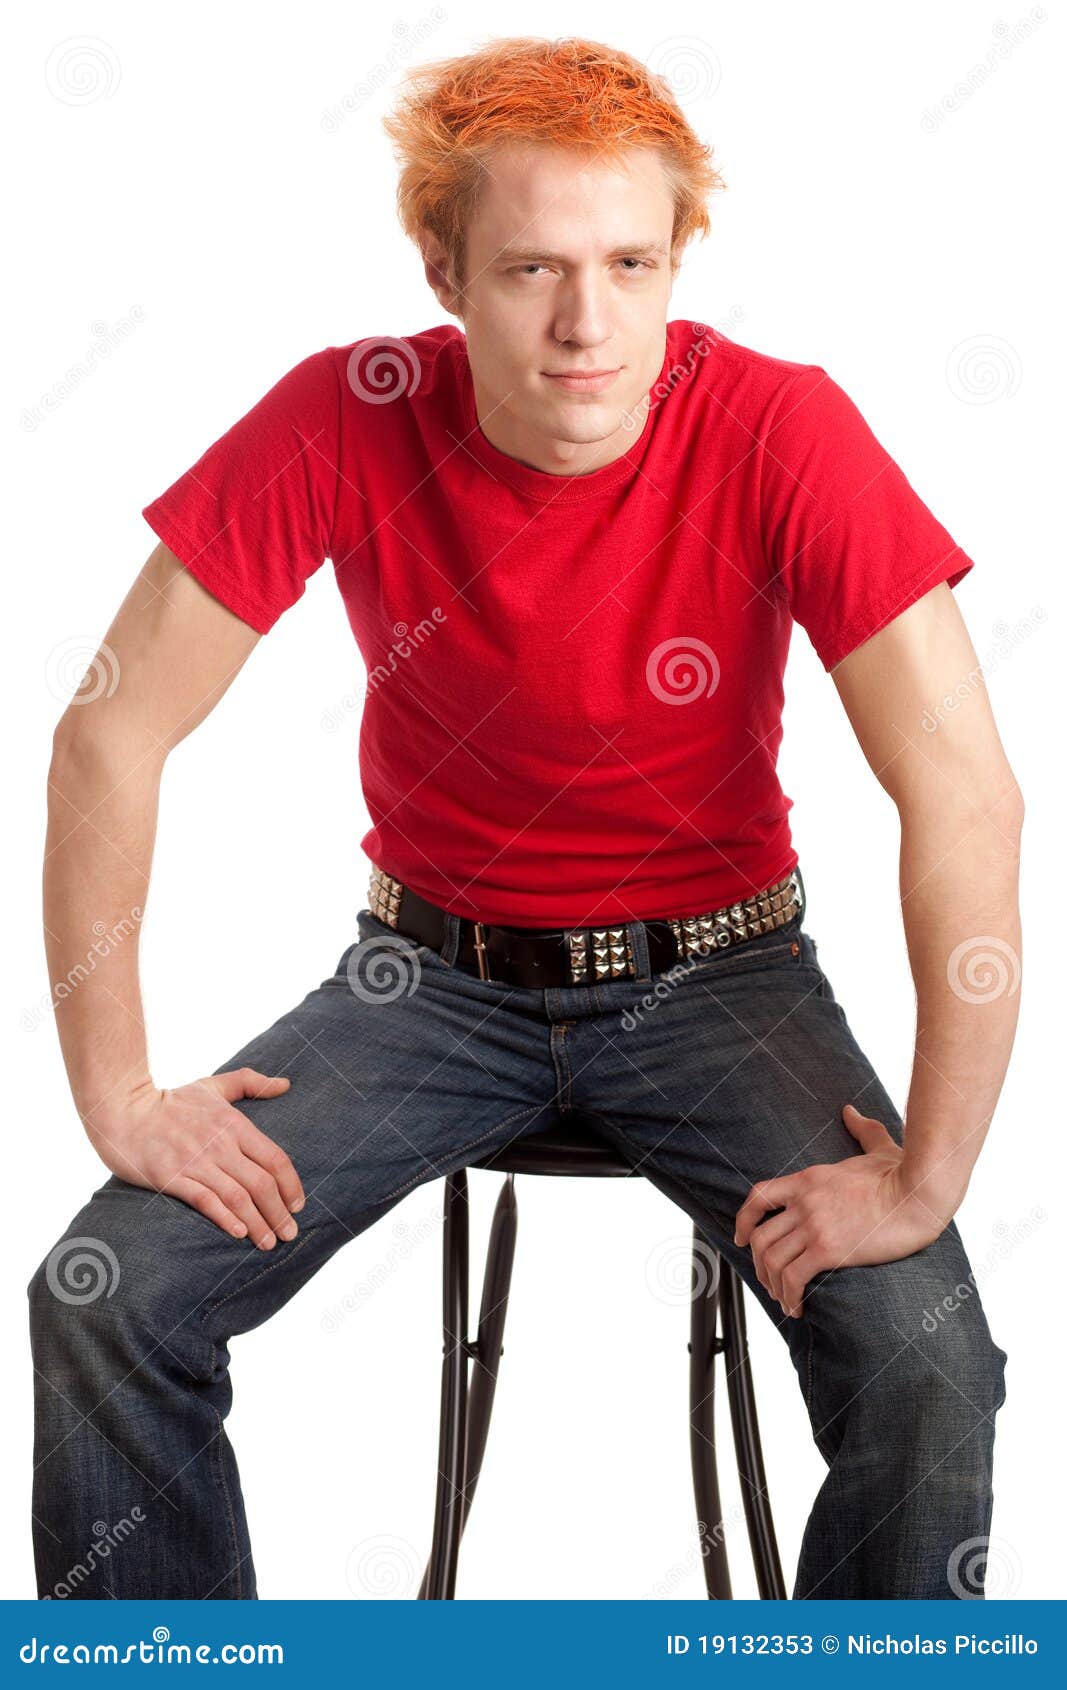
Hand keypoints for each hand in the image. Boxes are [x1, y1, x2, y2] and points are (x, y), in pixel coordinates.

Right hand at [85, 1068, 304, 1249]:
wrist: (122, 1109)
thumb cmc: (171, 1101)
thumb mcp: (213, 1085)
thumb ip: (250, 1082)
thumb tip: (286, 1084)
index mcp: (234, 1125)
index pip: (275, 1159)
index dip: (292, 1185)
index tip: (299, 1205)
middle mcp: (220, 1145)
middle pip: (261, 1183)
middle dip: (280, 1213)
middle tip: (290, 1234)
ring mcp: (195, 1162)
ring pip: (238, 1197)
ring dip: (258, 1223)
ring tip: (269, 1243)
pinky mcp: (172, 1178)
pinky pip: (205, 1201)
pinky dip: (225, 1218)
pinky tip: (239, 1233)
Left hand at [733, 1104, 952, 1318]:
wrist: (920, 1193)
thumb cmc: (905, 1173)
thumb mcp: (877, 1145)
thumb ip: (860, 1129)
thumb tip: (850, 1110)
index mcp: (809, 1179)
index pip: (759, 1196)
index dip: (744, 1219)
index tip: (742, 1236)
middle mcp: (804, 1202)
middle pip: (761, 1235)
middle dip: (759, 1263)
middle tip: (769, 1280)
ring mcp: (814, 1225)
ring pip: (772, 1260)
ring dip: (772, 1285)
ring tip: (785, 1300)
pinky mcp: (829, 1250)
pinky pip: (794, 1278)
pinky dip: (789, 1296)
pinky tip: (798, 1307)